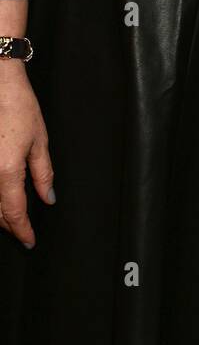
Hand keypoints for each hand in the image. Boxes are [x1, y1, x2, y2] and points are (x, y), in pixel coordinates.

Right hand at [0, 66, 54, 246]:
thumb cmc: (17, 105)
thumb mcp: (39, 140)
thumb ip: (43, 174)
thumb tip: (47, 198)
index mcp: (6, 170)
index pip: (15, 212)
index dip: (23, 230)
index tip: (30, 240)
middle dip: (9, 224)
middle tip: (22, 229)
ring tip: (9, 217)